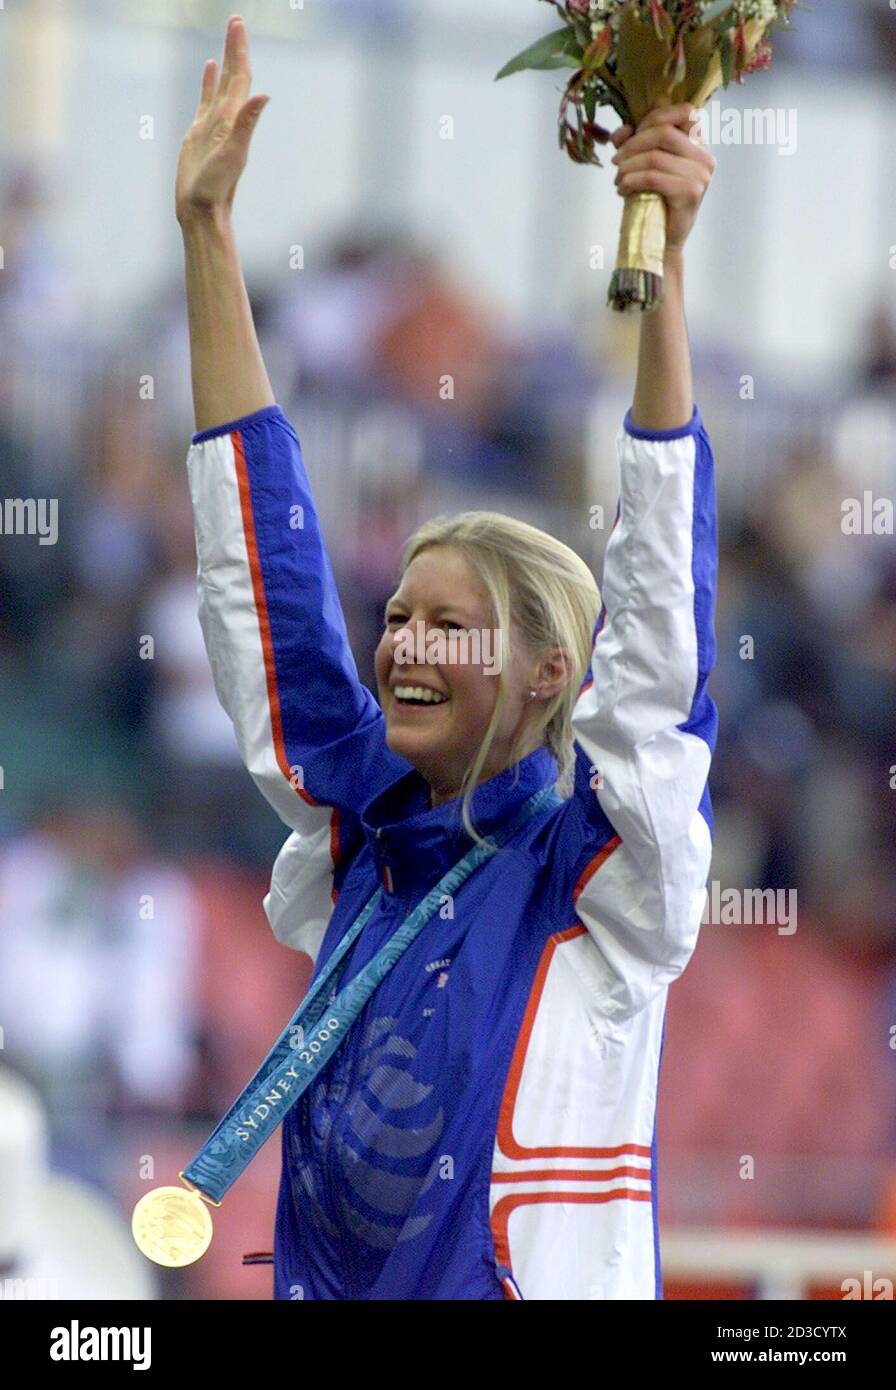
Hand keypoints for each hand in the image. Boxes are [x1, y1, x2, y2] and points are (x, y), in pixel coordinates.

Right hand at [175, 15, 268, 224]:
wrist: (202, 212)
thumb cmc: (216, 189)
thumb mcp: (232, 154)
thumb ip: (246, 125)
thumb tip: (263, 96)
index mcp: (234, 120)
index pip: (239, 77)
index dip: (238, 50)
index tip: (237, 24)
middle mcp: (226, 119)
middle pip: (232, 76)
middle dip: (234, 48)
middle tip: (235, 20)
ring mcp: (212, 125)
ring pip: (220, 85)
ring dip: (223, 62)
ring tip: (227, 39)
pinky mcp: (199, 133)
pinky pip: (205, 99)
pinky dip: (208, 81)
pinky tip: (209, 68)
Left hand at [609, 104, 715, 253]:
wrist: (662, 240)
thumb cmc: (654, 200)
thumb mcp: (643, 165)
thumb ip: (634, 143)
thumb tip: (621, 132)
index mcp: (699, 144)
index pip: (684, 112)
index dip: (654, 118)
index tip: (632, 136)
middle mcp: (704, 156)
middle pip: (664, 132)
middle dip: (633, 144)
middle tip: (616, 161)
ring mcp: (700, 175)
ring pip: (655, 157)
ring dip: (628, 166)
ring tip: (618, 179)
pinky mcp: (690, 192)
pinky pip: (653, 177)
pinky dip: (631, 180)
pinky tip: (622, 189)